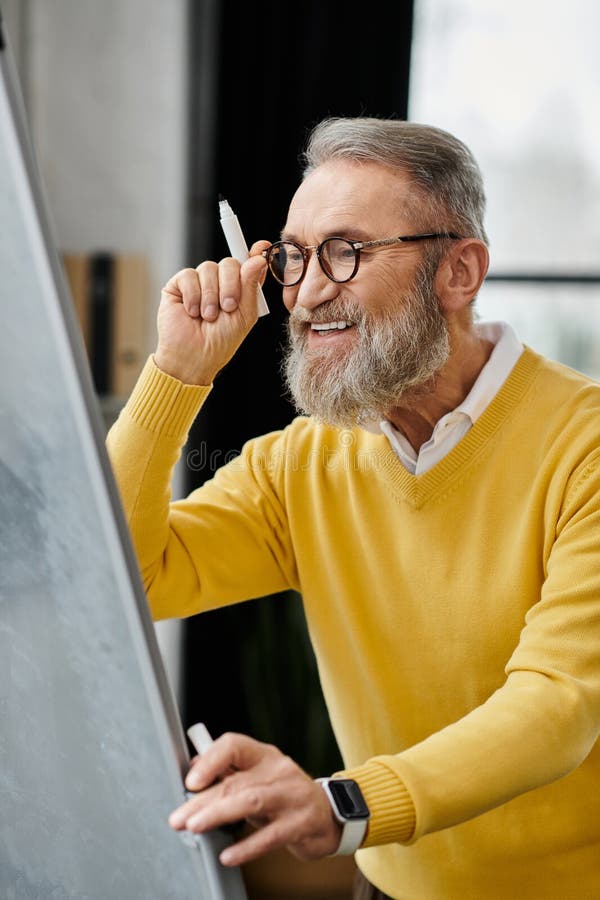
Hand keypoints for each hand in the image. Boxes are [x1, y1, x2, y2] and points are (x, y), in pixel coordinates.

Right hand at [154, 241, 269, 385]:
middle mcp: (220, 282)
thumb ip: (251, 286)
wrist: (194, 356)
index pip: (248, 264)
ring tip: (207, 316)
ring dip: (210, 295)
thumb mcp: (244, 315)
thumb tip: (258, 258)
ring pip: (208, 267)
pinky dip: (193, 295)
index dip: (255, 254)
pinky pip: (188, 275)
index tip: (263, 248)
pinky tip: (192, 312)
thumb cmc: (221, 342)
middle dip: (230, 285)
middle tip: (227, 307)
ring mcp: (199, 282)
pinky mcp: (178, 285)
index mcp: (239, 289)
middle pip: (229, 262)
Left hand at [168, 732, 341, 865]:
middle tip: (179, 818)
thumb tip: (193, 769)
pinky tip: (228, 855)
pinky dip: (247, 846)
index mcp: (264, 755)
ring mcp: (293, 795)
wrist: (328, 816)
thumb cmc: (283, 796)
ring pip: (251, 801)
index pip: (234, 745)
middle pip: (236, 781)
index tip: (190, 781)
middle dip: (203, 800)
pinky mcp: (302, 822)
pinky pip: (271, 835)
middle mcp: (279, 770)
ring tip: (195, 827)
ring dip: (219, 814)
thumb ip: (230, 773)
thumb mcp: (258, 779)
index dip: (211, 760)